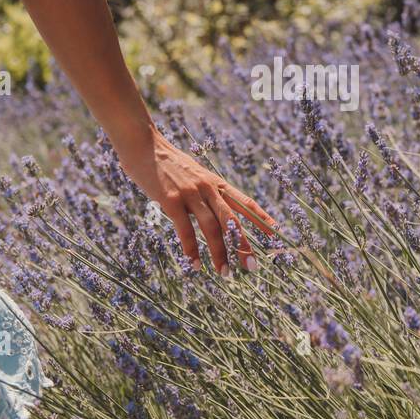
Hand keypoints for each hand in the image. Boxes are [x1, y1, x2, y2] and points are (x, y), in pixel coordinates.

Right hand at [116, 124, 275, 273]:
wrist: (144, 146)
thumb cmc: (167, 163)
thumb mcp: (194, 174)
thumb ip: (205, 193)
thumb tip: (213, 213)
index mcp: (215, 182)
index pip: (245, 201)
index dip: (260, 218)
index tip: (274, 233)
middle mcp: (208, 188)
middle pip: (231, 220)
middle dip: (242, 244)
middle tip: (252, 266)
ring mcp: (191, 193)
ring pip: (212, 227)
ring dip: (220, 252)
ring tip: (224, 272)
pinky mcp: (171, 199)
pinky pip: (185, 229)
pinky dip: (192, 249)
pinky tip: (196, 264)